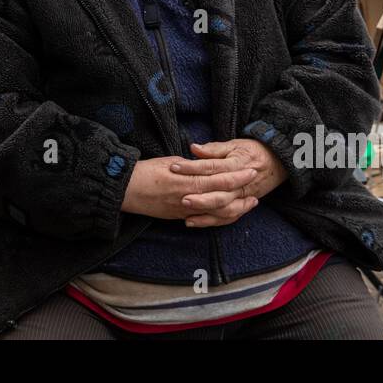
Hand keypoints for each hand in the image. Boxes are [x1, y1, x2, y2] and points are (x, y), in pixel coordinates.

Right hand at [121, 156, 258, 221]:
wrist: (126, 190)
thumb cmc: (146, 172)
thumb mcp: (171, 162)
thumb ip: (191, 166)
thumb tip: (205, 165)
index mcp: (188, 180)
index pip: (220, 179)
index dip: (237, 175)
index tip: (251, 170)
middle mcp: (190, 198)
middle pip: (223, 198)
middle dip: (242, 193)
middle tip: (256, 188)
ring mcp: (186, 211)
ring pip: (217, 214)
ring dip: (236, 209)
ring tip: (249, 204)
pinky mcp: (180, 217)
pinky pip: (206, 220)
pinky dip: (220, 218)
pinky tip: (229, 213)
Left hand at [172, 138, 288, 227]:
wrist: (277, 162)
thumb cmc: (252, 151)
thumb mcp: (234, 145)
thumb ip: (214, 148)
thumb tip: (193, 148)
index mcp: (235, 164)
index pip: (210, 166)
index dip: (192, 167)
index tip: (174, 167)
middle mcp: (239, 183)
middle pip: (218, 193)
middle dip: (200, 197)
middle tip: (181, 198)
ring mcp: (241, 196)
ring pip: (223, 209)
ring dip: (204, 213)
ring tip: (185, 215)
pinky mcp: (241, 204)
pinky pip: (227, 217)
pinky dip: (211, 221)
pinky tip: (192, 222)